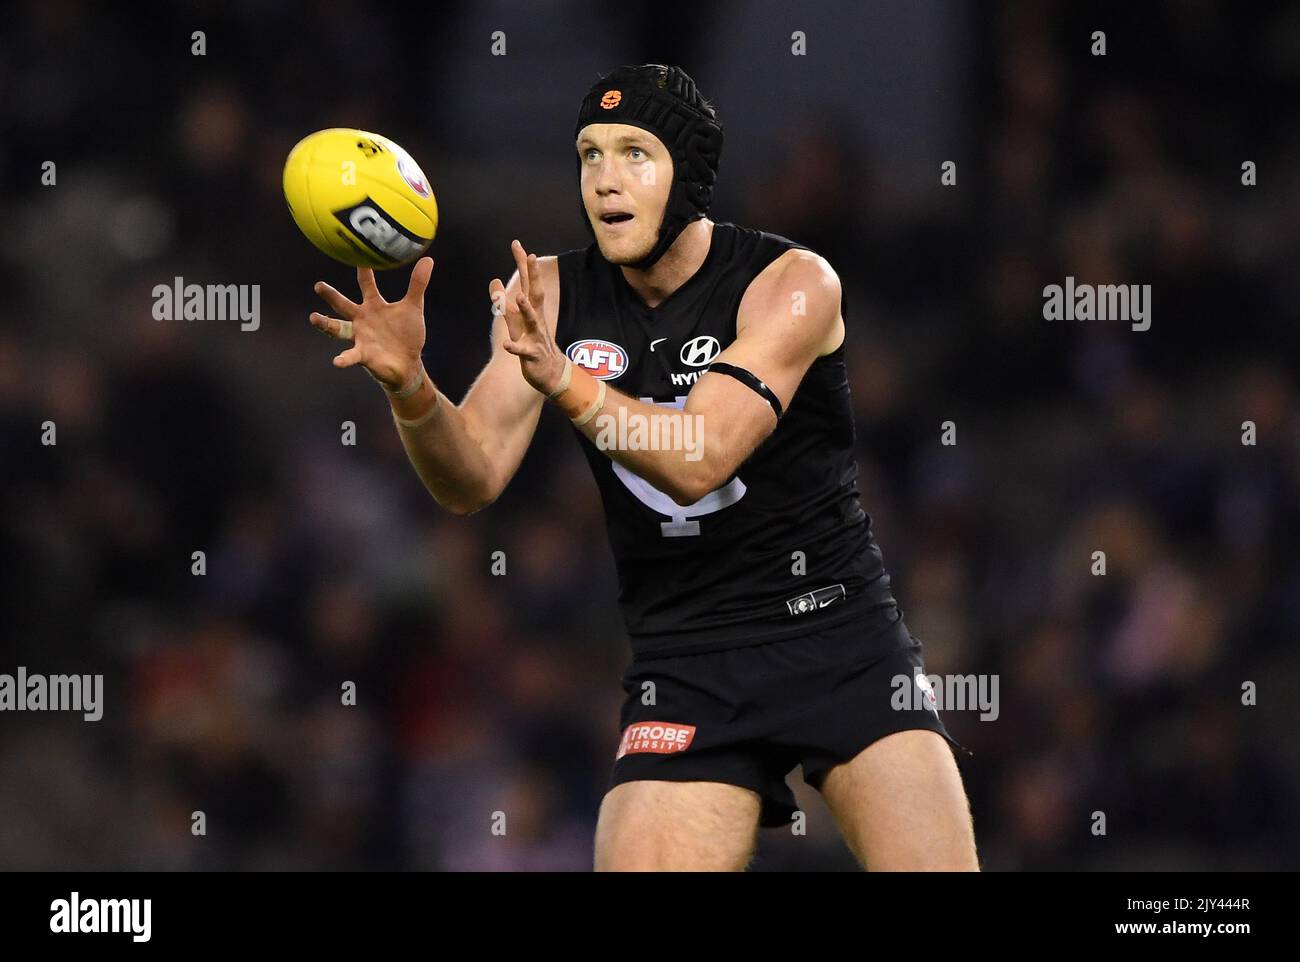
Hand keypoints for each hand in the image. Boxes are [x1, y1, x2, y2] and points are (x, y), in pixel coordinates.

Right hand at [310, 257, 433, 389]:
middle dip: (331, 295)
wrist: (408, 363)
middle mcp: (362, 319)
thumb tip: (428, 259)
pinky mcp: (363, 355)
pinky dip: (343, 359)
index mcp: (374, 306)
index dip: (363, 269)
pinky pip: (350, 356)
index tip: (354, 252)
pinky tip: (337, 361)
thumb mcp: (413, 307)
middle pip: (343, 304)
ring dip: (326, 324)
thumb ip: (418, 284)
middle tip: (318, 285)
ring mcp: (360, 337)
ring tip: (313, 317)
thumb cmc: (407, 334)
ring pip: (337, 329)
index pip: (366, 284)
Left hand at [490, 240, 565, 395]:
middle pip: (536, 293)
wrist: (550, 373)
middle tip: (531, 256)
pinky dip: (515, 347)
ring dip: (527, 309)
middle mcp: (536, 319)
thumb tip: (493, 280)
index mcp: (532, 310)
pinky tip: (506, 345)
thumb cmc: (532, 344)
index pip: (527, 282)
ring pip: (532, 320)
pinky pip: (523, 351)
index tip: (516, 244)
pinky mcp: (532, 355)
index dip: (522, 264)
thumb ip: (503, 301)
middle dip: (534, 276)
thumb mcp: (515, 321)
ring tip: (520, 297)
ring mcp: (536, 336)